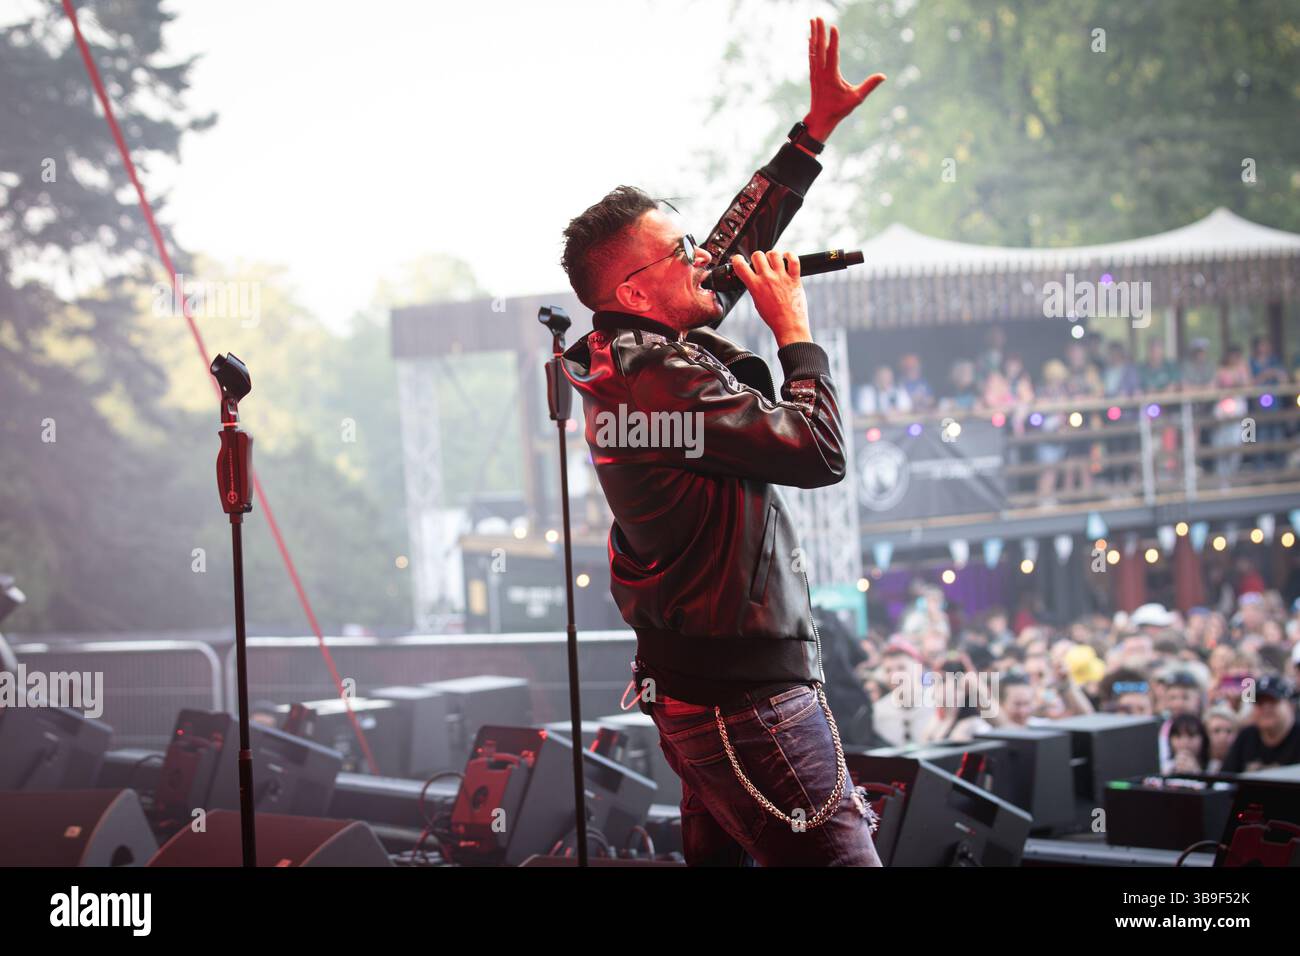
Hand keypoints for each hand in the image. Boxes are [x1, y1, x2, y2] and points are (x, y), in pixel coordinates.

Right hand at [731, 251, 809, 347]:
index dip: (737, 259)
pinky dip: (790, 255)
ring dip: (772, 256)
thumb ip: (755, 288)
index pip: (740, 265)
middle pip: (758, 255)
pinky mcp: (794, 278)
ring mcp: (782, 277)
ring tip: (774, 262)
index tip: (739, 260)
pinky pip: (793, 260)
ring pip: (774, 254)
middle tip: (761, 264)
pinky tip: (787, 258)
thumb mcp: (757, 303)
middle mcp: (767, 279)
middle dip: (757, 258)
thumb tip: (754, 278)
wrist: (789, 325)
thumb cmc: (774, 318)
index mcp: (755, 286)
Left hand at [804, 16, 885, 141]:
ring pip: (814, 50)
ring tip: (813, 20)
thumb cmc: (838, 110)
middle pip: (819, 48)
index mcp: (830, 77)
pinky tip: (811, 37)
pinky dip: (811, 45)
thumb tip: (883, 76)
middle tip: (818, 17)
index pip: (832, 54)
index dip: (833, 40)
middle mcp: (820, 72)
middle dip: (819, 32)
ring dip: (814, 34)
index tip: (833, 27)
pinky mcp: (813, 74)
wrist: (820, 119)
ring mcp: (815, 73)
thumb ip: (869, 86)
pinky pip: (812, 56)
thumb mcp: (856, 99)